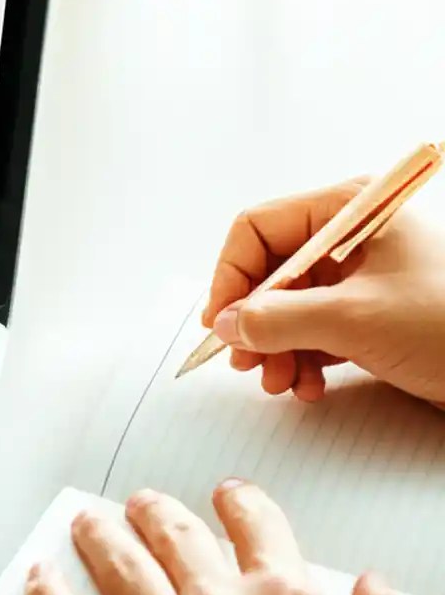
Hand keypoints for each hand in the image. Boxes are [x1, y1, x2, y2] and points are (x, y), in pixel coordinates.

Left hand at [24, 480, 408, 594]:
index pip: (259, 526)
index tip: (230, 496)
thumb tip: (373, 588)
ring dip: (100, 535)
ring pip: (119, 561)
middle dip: (156, 512)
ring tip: (87, 523)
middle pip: (176, 533)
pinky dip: (48, 590)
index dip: (241, 504)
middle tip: (141, 504)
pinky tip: (40, 577)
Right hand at [202, 178, 444, 404]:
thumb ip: (278, 320)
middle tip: (247, 363)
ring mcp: (364, 276)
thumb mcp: (355, 319)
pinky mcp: (374, 313)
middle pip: (271, 271)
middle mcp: (353, 235)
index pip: (259, 229)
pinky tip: (308, 385)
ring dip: (276, 348)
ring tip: (280, 382)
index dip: (231, 276)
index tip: (221, 323)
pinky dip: (303, 358)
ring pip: (289, 306)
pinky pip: (316, 329)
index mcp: (351, 209)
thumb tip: (227, 326)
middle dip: (255, 322)